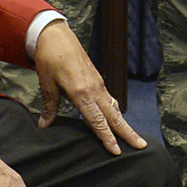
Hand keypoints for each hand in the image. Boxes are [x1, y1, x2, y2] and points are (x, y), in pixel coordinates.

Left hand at [30, 18, 144, 154]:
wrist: (56, 36)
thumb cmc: (50, 58)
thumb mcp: (47, 84)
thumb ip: (49, 106)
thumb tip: (44, 125)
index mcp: (81, 93)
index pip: (97, 121)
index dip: (107, 137)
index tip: (117, 151)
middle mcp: (94, 89)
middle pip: (114, 116)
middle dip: (127, 132)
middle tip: (141, 146)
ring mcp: (98, 84)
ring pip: (114, 108)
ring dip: (124, 123)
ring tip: (134, 137)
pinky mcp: (97, 80)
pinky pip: (110, 99)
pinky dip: (116, 112)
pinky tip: (117, 118)